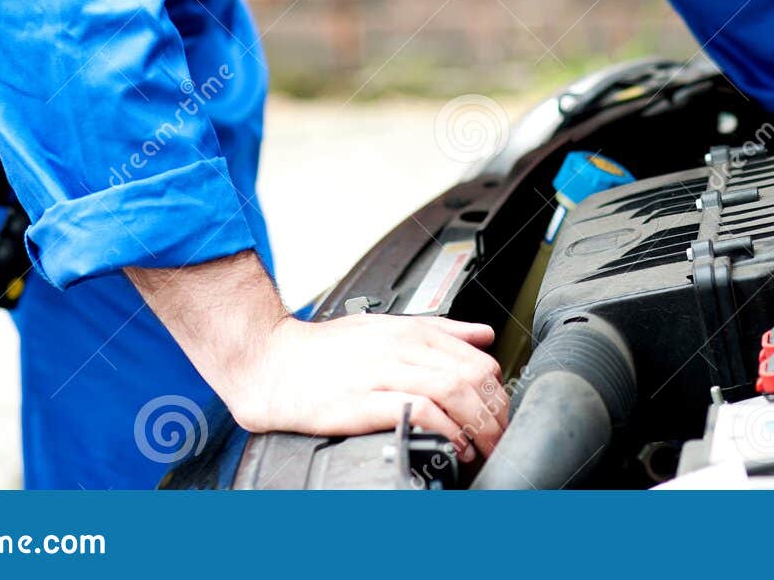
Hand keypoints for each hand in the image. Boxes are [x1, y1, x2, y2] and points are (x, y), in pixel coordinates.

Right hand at [237, 312, 507, 459]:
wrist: (272, 363)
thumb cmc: (326, 350)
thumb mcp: (387, 326)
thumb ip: (440, 330)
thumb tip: (484, 334)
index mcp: (411, 332)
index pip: (477, 358)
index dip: (498, 392)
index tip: (501, 415)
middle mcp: (401, 349)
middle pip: (471, 376)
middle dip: (494, 413)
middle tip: (499, 437)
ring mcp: (383, 373)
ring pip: (452, 390)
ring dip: (477, 424)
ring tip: (482, 447)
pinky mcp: (363, 401)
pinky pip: (418, 410)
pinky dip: (445, 429)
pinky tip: (452, 445)